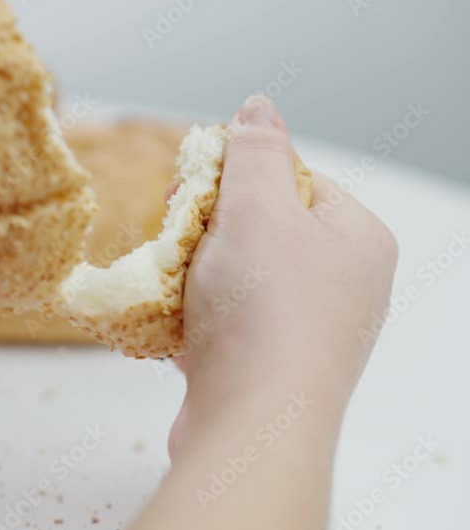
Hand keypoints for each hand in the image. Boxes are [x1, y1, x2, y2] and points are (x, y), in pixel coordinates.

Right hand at [169, 99, 398, 457]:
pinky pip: (224, 325)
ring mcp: (306, 333)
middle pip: (260, 229)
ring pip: (234, 278)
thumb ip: (253, 151)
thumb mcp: (256, 206)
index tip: (193, 192)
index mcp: (358, 240)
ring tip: (172, 286)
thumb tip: (258, 106)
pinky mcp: (268, 370)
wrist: (252, 423)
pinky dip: (192, 320)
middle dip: (207, 231)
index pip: (294, 180)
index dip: (236, 178)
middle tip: (178, 238)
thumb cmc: (264, 310)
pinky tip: (172, 326)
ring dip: (191, 276)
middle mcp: (342, 287)